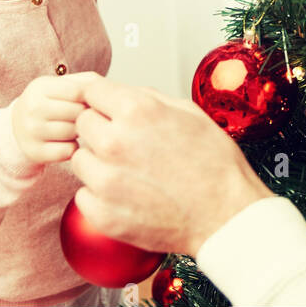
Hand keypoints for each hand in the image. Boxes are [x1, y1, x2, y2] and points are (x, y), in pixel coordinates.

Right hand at [10, 71, 102, 163]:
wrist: (19, 125)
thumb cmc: (52, 103)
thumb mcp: (64, 85)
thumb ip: (88, 82)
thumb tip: (109, 93)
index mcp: (40, 87)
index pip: (78, 92)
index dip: (90, 98)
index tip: (91, 102)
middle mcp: (32, 108)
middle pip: (77, 113)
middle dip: (86, 116)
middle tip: (84, 117)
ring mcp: (31, 131)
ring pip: (73, 132)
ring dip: (80, 132)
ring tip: (74, 128)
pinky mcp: (35, 152)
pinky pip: (68, 151)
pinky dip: (73, 148)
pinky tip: (67, 141)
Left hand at [71, 78, 275, 257]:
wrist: (226, 215)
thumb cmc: (215, 166)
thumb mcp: (189, 113)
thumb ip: (147, 98)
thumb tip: (121, 92)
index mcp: (136, 111)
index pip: (91, 91)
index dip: (103, 100)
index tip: (109, 109)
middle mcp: (114, 142)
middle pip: (82, 123)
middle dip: (100, 128)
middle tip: (126, 144)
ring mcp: (105, 181)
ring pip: (79, 159)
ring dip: (97, 162)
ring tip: (130, 172)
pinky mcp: (102, 214)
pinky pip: (83, 194)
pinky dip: (100, 196)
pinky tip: (127, 195)